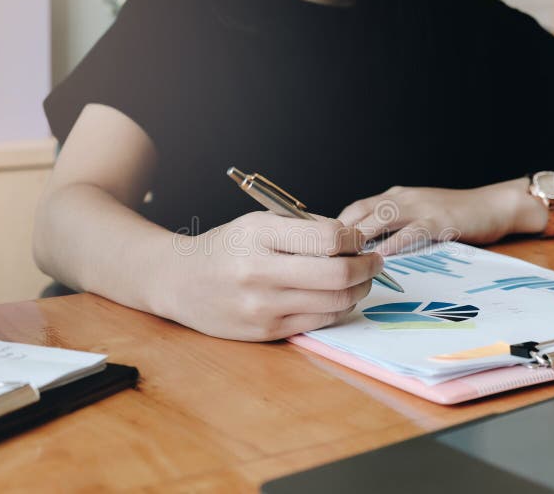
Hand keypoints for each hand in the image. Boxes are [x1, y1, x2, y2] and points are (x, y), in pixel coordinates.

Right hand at [157, 212, 383, 341]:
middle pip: (338, 272)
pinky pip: (319, 321)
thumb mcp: (257, 222)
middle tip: (375, 261)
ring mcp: (262, 306)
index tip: (359, 239)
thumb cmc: (225, 248)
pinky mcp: (266, 331)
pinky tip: (338, 296)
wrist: (179, 281)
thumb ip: (303, 229)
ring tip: (361, 279)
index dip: (354, 238)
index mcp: (258, 235)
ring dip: (359, 289)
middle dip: (368, 266)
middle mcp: (259, 272)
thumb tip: (352, 241)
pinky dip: (338, 308)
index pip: (328, 237)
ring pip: (335, 301)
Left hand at [338, 181, 540, 254]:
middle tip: (322, 256)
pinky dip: (392, 244)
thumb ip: (392, 226)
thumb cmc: (454, 215)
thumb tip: (365, 247)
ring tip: (342, 257)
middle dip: (339, 234)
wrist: (492, 206)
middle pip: (361, 212)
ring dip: (359, 237)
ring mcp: (420, 208)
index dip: (335, 226)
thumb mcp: (416, 214)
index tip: (319, 246)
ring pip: (380, 219)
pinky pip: (410, 232)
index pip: (355, 208)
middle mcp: (402, 198)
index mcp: (394, 197)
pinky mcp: (438, 221)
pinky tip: (379, 257)